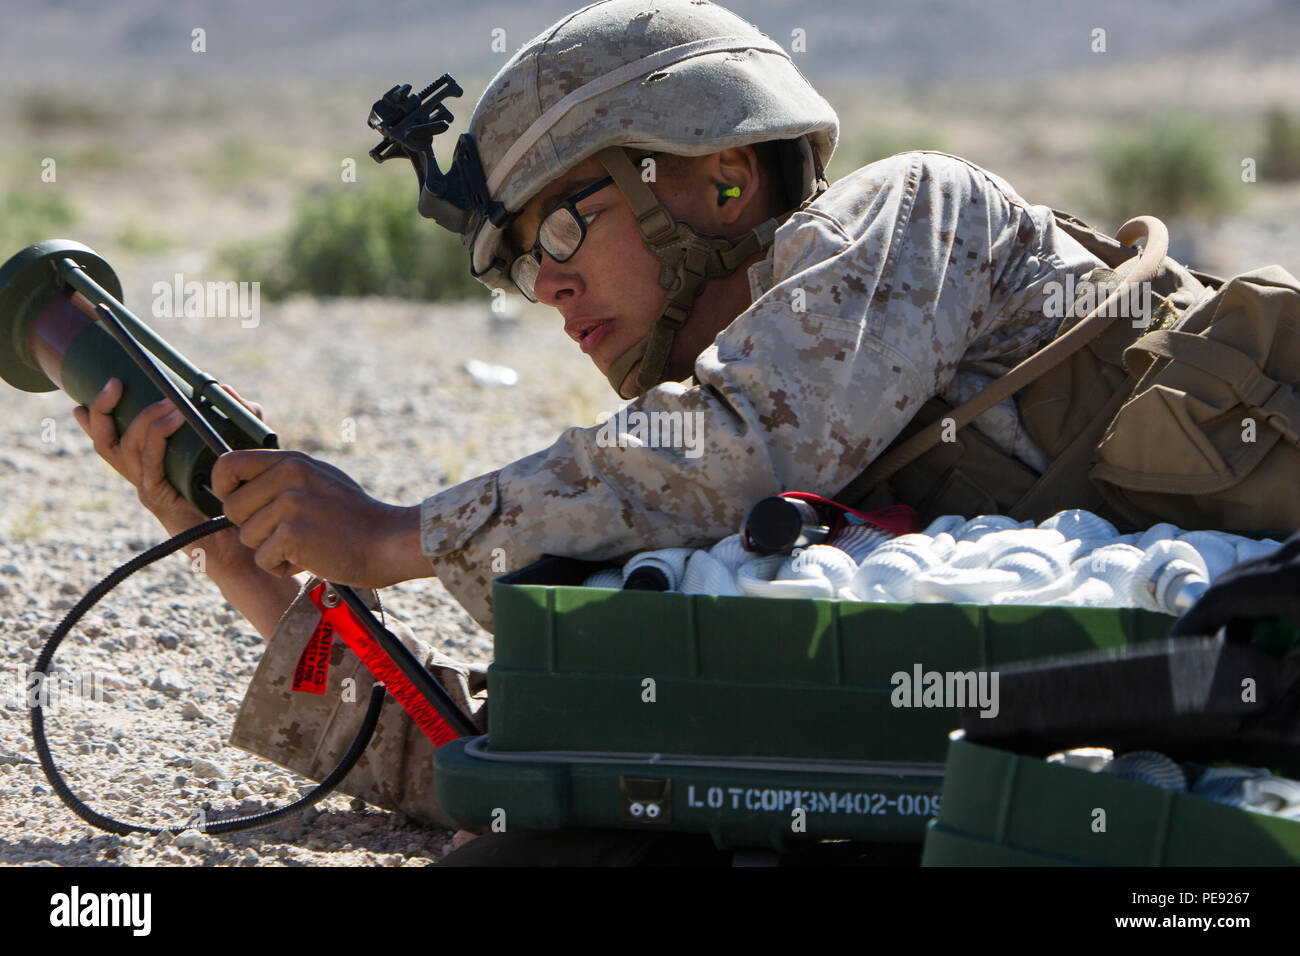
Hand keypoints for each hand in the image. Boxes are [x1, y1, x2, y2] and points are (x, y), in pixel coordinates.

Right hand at [73, 379, 264, 532]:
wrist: (243, 541)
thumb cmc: (240, 493)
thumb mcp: (240, 443)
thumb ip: (237, 414)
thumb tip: (222, 386)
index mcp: (150, 468)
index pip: (111, 443)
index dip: (94, 422)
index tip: (82, 400)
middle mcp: (143, 478)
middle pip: (106, 443)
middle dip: (102, 410)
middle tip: (114, 383)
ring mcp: (149, 490)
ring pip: (128, 448)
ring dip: (145, 418)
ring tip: (168, 399)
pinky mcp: (162, 500)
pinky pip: (151, 464)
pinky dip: (159, 437)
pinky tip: (176, 418)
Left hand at [210, 448, 410, 586]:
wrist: (389, 541)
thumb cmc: (356, 518)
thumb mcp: (320, 479)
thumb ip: (284, 476)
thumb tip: (241, 481)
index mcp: (292, 461)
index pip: (228, 463)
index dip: (222, 487)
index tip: (237, 502)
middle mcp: (287, 476)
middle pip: (232, 509)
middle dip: (253, 528)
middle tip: (287, 532)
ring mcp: (289, 504)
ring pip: (247, 537)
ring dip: (271, 550)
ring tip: (306, 544)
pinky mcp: (291, 534)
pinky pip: (264, 560)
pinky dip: (283, 567)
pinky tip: (311, 558)